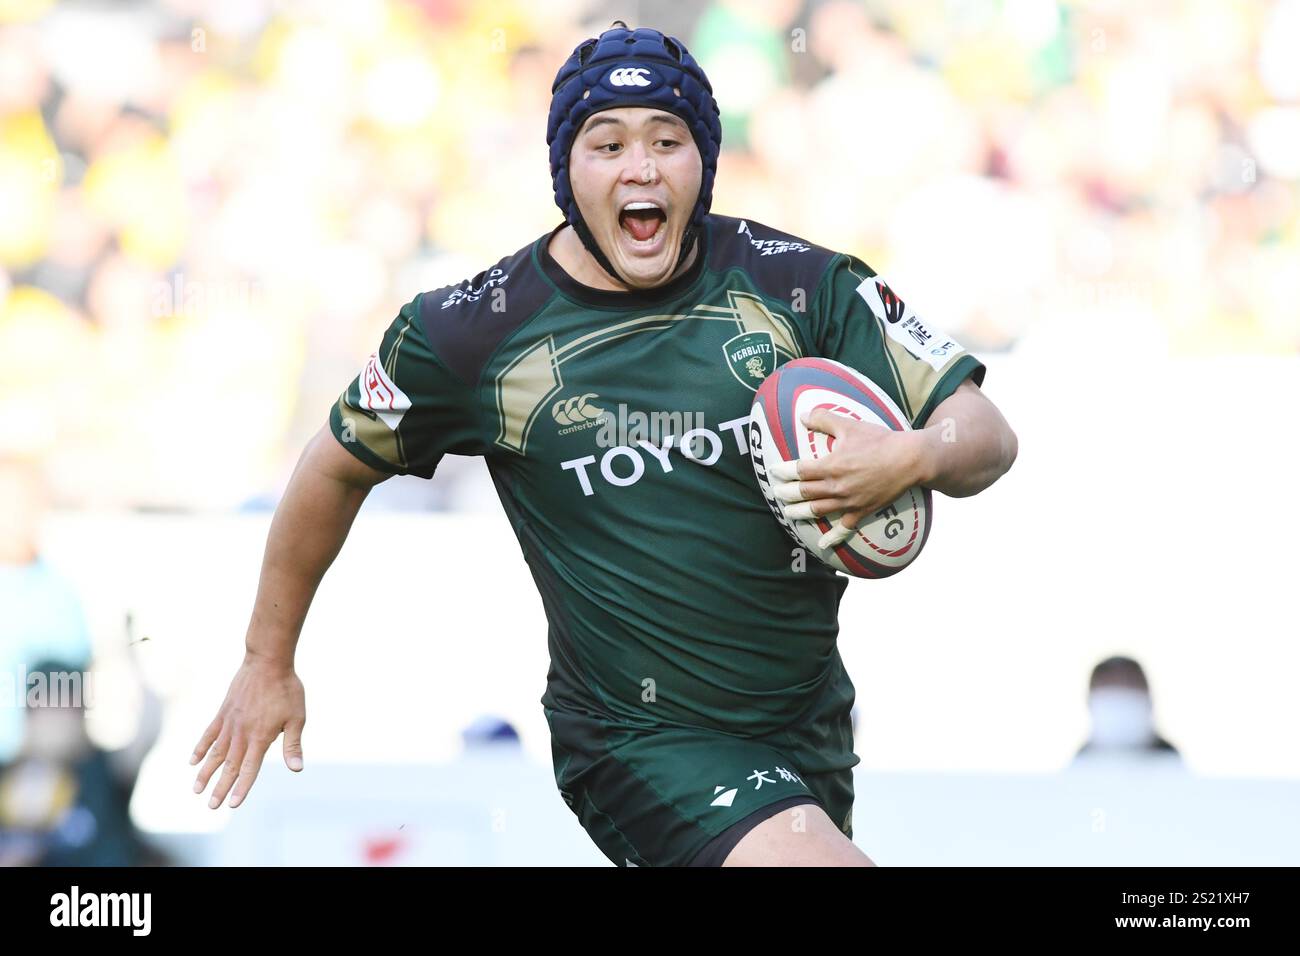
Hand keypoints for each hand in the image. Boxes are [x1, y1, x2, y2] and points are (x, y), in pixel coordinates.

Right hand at [191, 652, 305, 808]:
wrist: (267, 662)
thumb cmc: (286, 690)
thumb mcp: (297, 717)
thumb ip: (293, 745)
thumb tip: (297, 769)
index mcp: (260, 737)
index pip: (249, 769)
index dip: (241, 788)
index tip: (232, 805)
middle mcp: (241, 734)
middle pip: (229, 766)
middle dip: (220, 787)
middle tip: (211, 806)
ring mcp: (229, 723)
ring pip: (214, 753)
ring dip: (206, 772)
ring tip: (196, 790)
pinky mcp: (223, 713)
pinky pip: (208, 734)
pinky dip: (200, 748)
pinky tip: (192, 761)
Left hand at [769, 407, 926, 549]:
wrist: (910, 459)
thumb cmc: (880, 440)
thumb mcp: (850, 425)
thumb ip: (824, 419)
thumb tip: (803, 415)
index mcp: (831, 465)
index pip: (799, 471)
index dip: (783, 472)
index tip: (773, 471)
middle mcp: (837, 486)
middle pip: (803, 493)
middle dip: (786, 494)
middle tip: (776, 494)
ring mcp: (849, 501)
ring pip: (818, 510)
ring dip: (800, 513)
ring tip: (788, 514)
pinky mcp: (863, 510)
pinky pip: (845, 527)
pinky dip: (833, 536)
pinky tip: (823, 543)